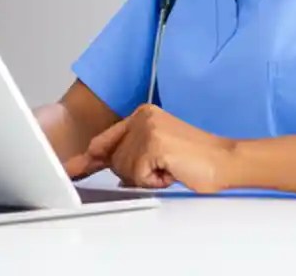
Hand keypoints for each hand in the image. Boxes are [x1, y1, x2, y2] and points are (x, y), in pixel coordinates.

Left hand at [62, 104, 238, 192]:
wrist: (226, 162)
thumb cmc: (196, 160)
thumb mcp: (156, 152)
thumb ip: (127, 154)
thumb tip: (95, 161)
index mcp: (142, 114)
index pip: (105, 140)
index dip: (89, 158)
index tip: (69, 169)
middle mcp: (142, 116)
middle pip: (113, 160)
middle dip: (135, 173)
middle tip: (164, 168)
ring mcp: (147, 128)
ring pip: (123, 170)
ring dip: (146, 178)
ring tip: (170, 168)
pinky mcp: (153, 143)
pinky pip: (137, 176)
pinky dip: (154, 181)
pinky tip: (171, 171)